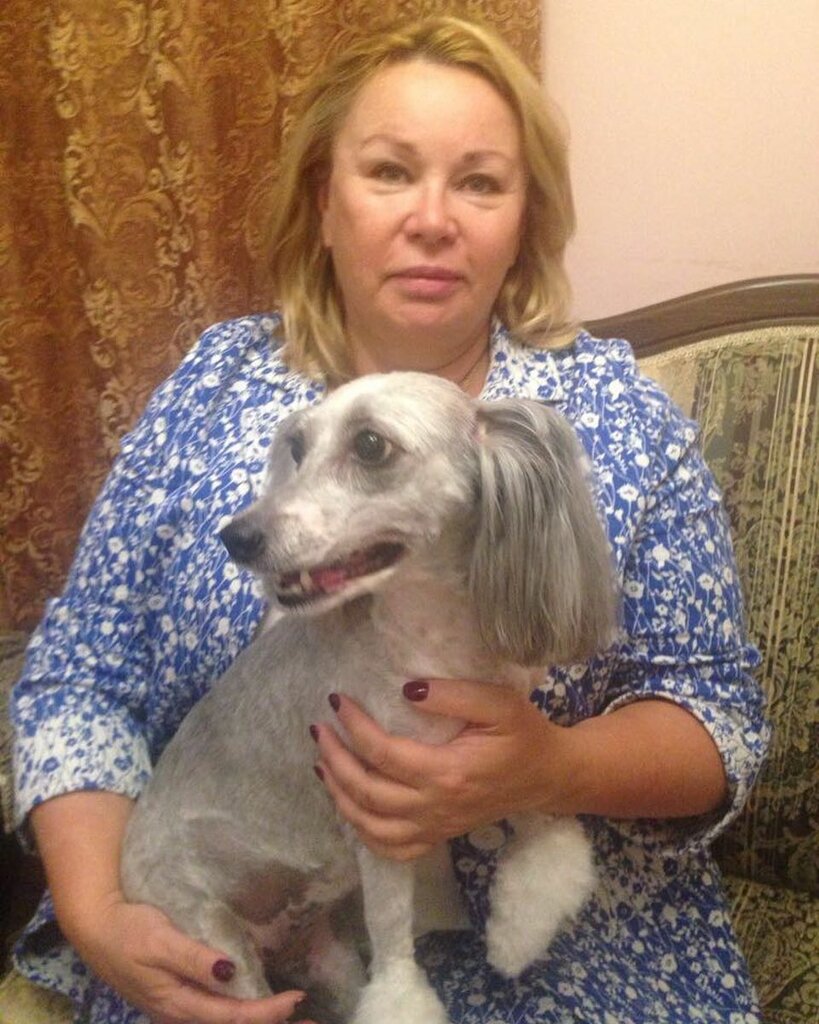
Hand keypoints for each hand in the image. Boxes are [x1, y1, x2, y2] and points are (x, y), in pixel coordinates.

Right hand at [68, 892, 312, 1023]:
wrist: (97, 929)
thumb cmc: (128, 931)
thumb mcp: (159, 940)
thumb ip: (194, 958)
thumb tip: (231, 972)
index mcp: (179, 1004)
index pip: (233, 1016)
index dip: (267, 1012)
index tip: (297, 999)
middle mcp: (183, 1013)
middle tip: (313, 1023)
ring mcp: (182, 1009)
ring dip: (260, 1022)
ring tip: (298, 1019)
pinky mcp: (182, 999)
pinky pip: (219, 1014)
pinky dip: (243, 1014)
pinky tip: (261, 1006)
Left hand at [312, 679, 575, 860]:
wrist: (548, 776)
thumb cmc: (523, 734)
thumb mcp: (498, 702)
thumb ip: (454, 694)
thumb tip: (407, 690)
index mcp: (448, 772)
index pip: (384, 753)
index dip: (354, 727)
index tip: (337, 700)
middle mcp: (436, 806)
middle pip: (368, 793)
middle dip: (335, 760)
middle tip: (319, 730)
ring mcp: (436, 827)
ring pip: (371, 825)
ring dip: (339, 795)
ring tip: (323, 763)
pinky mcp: (438, 836)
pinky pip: (391, 849)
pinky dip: (362, 831)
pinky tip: (348, 805)